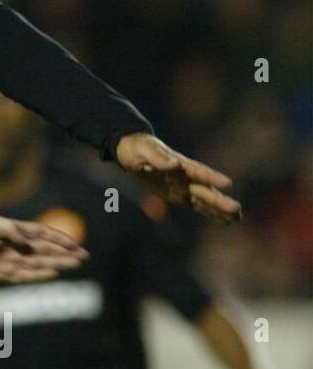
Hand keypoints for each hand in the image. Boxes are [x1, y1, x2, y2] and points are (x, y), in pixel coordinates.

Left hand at [0, 214, 88, 282]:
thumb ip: (7, 229)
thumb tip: (26, 239)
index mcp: (10, 230)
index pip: (40, 233)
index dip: (59, 238)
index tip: (75, 242)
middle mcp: (12, 245)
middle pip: (44, 250)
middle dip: (64, 253)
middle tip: (84, 256)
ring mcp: (7, 260)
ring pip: (38, 263)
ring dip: (57, 264)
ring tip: (75, 265)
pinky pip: (24, 276)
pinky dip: (39, 275)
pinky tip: (53, 274)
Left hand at [116, 133, 240, 222]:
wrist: (131, 149)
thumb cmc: (137, 147)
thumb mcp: (143, 150)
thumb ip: (158, 158)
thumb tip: (174, 165)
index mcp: (179, 163)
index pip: (197, 171)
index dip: (211, 177)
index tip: (227, 183)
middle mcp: (185, 176)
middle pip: (205, 190)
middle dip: (220, 201)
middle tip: (237, 210)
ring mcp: (183, 186)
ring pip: (204, 200)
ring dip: (220, 209)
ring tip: (237, 218)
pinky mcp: (178, 195)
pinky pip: (196, 206)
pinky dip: (210, 213)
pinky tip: (225, 221)